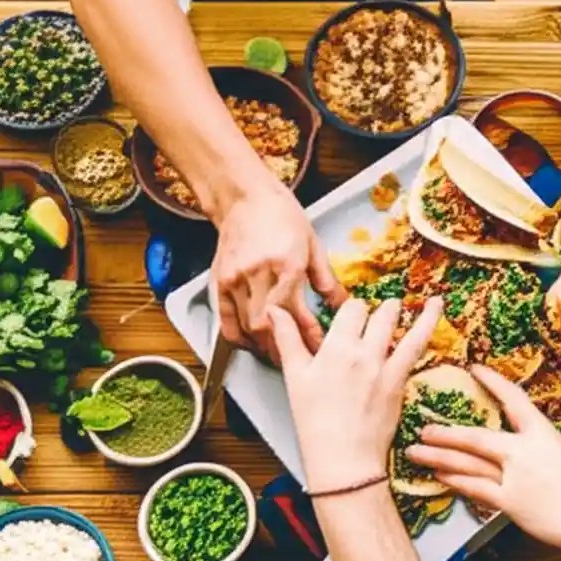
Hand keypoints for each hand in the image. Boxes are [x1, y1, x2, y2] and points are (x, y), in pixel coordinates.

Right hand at [213, 181, 346, 363]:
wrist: (246, 198)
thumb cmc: (282, 217)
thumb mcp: (313, 245)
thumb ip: (326, 279)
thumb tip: (341, 304)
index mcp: (286, 265)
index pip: (297, 312)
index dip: (309, 335)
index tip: (319, 347)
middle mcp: (258, 274)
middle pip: (268, 326)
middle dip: (285, 349)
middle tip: (301, 361)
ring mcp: (235, 279)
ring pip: (247, 327)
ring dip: (264, 347)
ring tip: (279, 356)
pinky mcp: (219, 281)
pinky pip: (226, 319)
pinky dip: (239, 337)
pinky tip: (252, 344)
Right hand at [270, 297, 442, 490]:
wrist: (343, 459)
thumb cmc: (314, 423)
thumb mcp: (294, 377)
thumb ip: (287, 338)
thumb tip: (273, 309)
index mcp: (333, 348)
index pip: (350, 309)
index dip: (354, 310)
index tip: (355, 317)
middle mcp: (359, 351)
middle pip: (375, 313)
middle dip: (379, 310)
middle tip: (381, 315)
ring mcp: (382, 365)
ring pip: (395, 322)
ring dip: (402, 310)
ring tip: (424, 301)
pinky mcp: (400, 380)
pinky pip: (417, 343)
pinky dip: (428, 321)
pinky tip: (437, 306)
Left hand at [405, 365, 560, 558]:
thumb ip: (538, 453)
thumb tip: (519, 454)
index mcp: (543, 433)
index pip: (514, 400)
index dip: (493, 383)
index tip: (475, 369)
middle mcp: (525, 450)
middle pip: (476, 437)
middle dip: (446, 432)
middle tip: (424, 426)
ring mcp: (515, 476)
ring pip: (468, 462)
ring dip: (440, 456)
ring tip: (418, 451)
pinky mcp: (510, 502)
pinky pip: (475, 488)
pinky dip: (455, 480)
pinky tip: (439, 475)